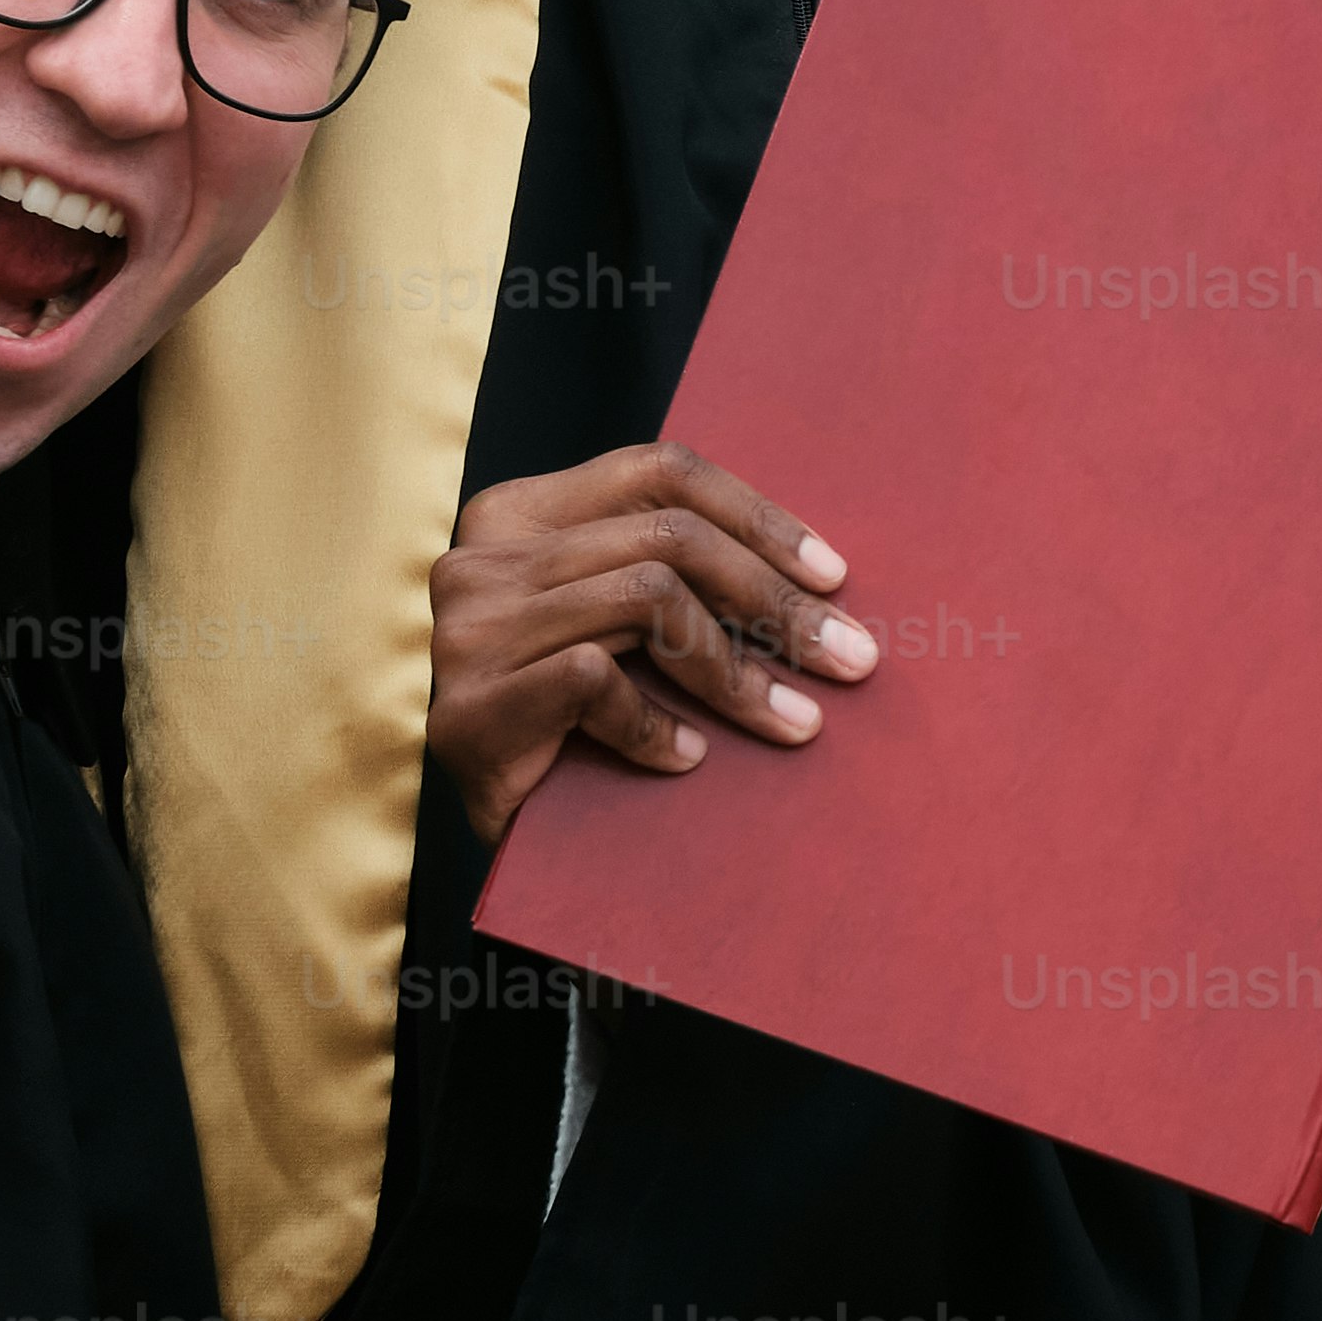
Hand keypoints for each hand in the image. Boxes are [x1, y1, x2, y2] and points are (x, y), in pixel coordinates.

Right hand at [431, 443, 870, 844]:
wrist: (497, 848)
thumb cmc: (573, 728)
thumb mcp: (617, 628)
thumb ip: (671, 577)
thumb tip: (819, 577)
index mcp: (520, 516)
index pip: (659, 473)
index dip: (758, 517)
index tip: (834, 577)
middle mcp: (484, 556)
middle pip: (669, 538)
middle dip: (776, 601)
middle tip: (852, 658)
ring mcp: (470, 629)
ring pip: (645, 598)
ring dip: (739, 671)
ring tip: (796, 722)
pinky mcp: (470, 707)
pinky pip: (594, 680)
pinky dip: (656, 725)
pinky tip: (688, 759)